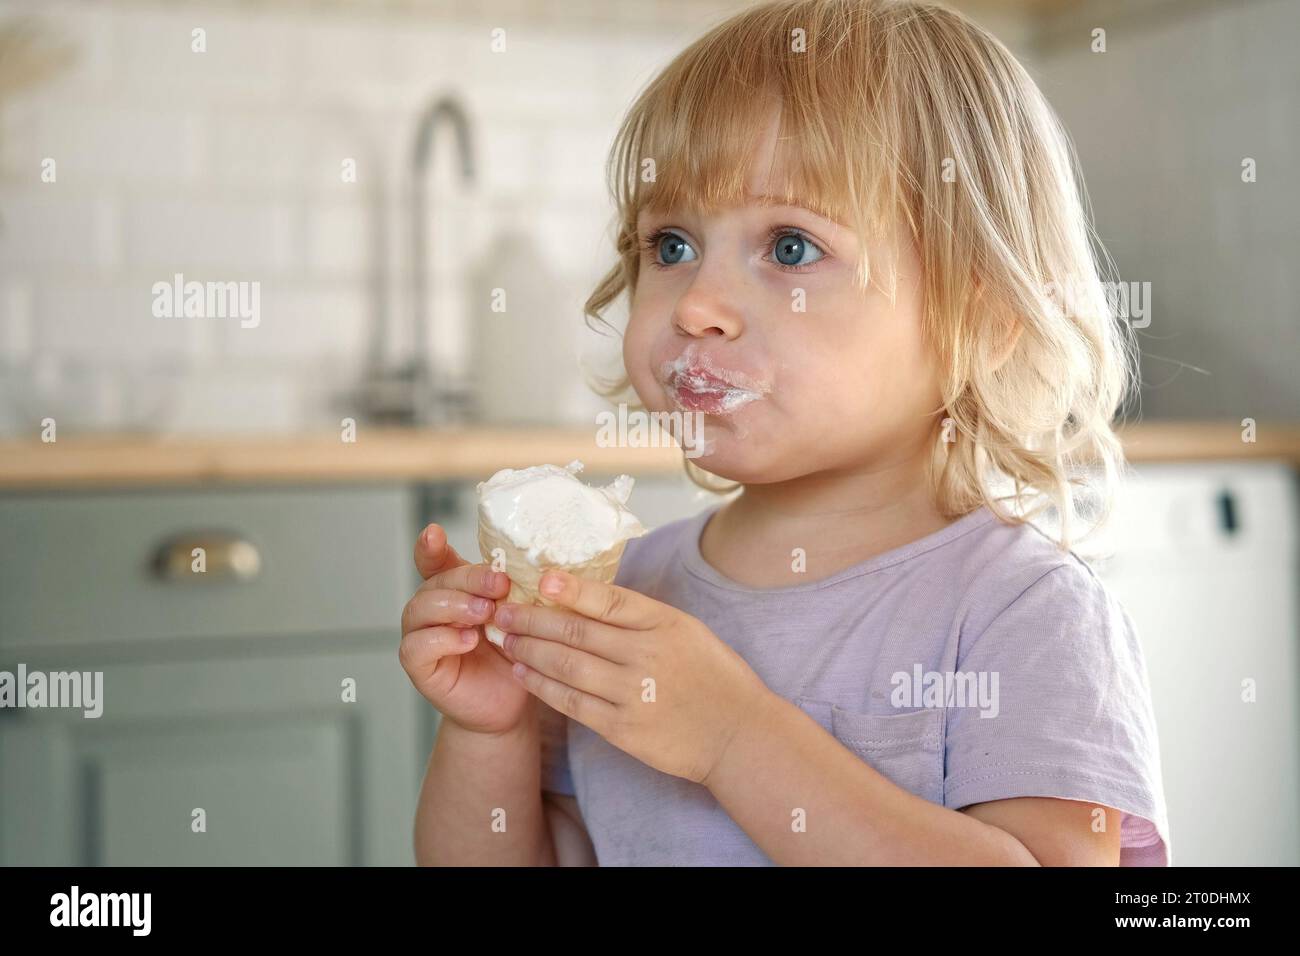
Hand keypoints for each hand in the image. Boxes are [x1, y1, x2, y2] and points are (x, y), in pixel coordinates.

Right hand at [398, 523, 524, 735]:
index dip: (431, 546)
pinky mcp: (419, 665)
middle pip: (438, 581)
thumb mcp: (520, 615)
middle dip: (468, 579)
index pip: (435, 560)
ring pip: (422, 608)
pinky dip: (444, 639)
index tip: (435, 531)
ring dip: (456, 605)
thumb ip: (514, 591)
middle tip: (499, 584)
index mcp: (454, 589)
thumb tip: (531, 565)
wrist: (512, 702)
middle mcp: (432, 607)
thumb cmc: (516, 653)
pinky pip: (418, 646)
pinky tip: (468, 640)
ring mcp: (420, 635)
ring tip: (486, 612)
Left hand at [492, 569, 769, 784]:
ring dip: (530, 650)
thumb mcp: (686, 630)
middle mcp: (645, 655)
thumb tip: (588, 596)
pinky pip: (572, 703)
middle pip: (577, 631)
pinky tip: (524, 673)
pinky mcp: (622, 728)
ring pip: (566, 666)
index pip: (608, 599)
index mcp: (664, 624)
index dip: (570, 588)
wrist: (737, 733)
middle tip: (502, 610)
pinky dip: (543, 687)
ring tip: (506, 638)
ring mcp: (632, 693)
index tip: (538, 578)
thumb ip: (641, 616)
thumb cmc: (713, 676)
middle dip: (533, 618)